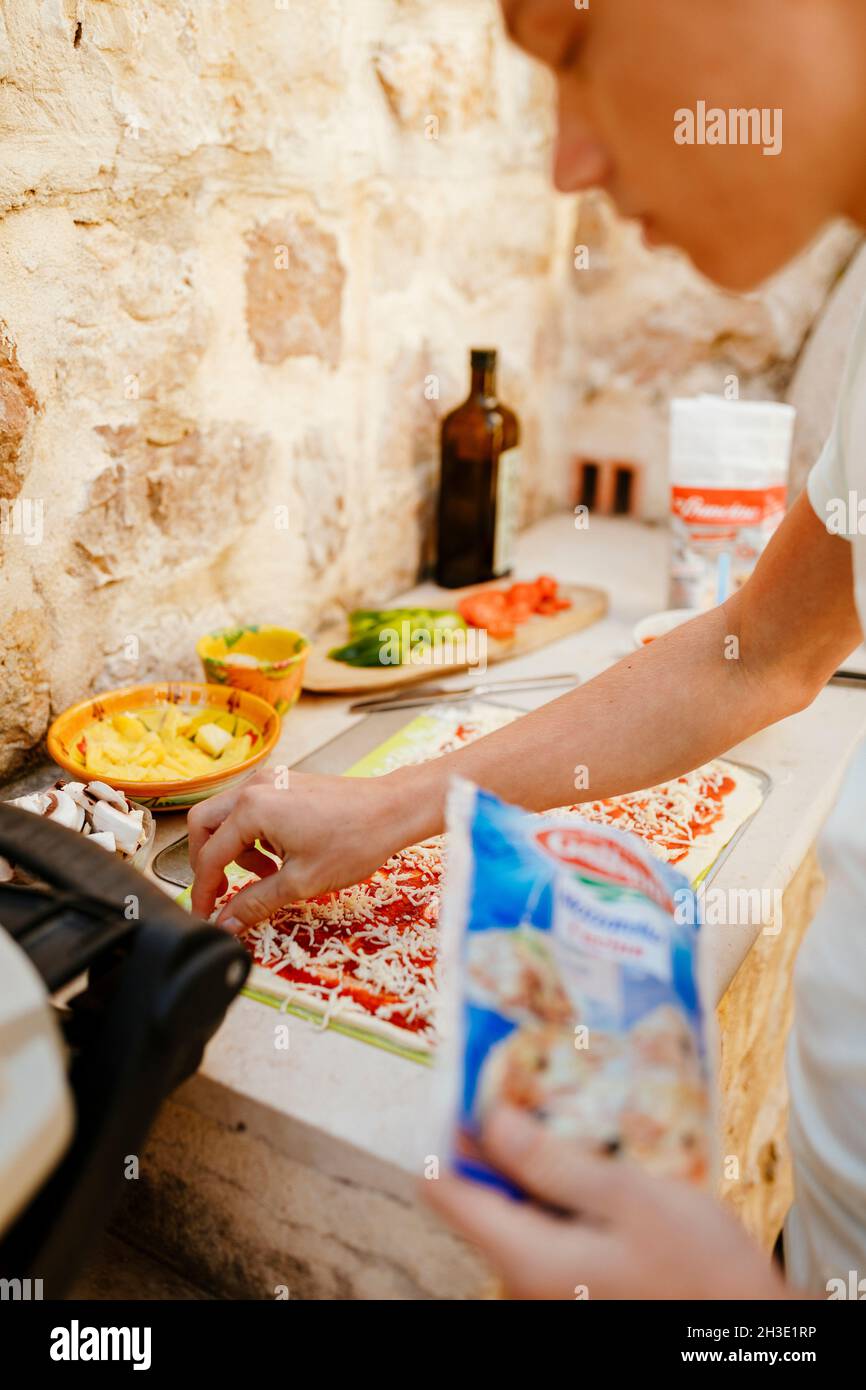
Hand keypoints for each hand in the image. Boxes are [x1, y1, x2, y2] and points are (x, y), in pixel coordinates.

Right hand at [187, 766, 420, 928]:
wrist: (393, 810)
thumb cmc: (355, 839)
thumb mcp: (300, 882)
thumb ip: (255, 902)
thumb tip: (227, 921)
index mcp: (252, 809)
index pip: (209, 856)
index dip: (204, 891)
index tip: (206, 913)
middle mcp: (255, 787)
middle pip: (205, 824)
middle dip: (209, 861)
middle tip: (224, 890)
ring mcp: (269, 781)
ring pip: (228, 815)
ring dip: (236, 848)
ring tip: (268, 874)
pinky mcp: (284, 782)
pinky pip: (251, 808)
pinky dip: (254, 834)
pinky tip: (281, 855)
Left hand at [424, 1107, 791, 1299]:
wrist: (746, 1329)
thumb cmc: (701, 1272)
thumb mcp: (630, 1200)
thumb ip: (553, 1163)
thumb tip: (491, 1121)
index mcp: (525, 1258)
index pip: (444, 1189)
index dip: (449, 1128)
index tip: (470, 1080)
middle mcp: (521, 1280)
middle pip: (479, 1195)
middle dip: (501, 1138)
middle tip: (534, 1084)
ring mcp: (546, 1286)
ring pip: (516, 1207)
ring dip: (538, 1162)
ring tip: (576, 1118)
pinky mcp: (572, 1284)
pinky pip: (546, 1226)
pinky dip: (562, 1190)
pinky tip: (598, 1163)